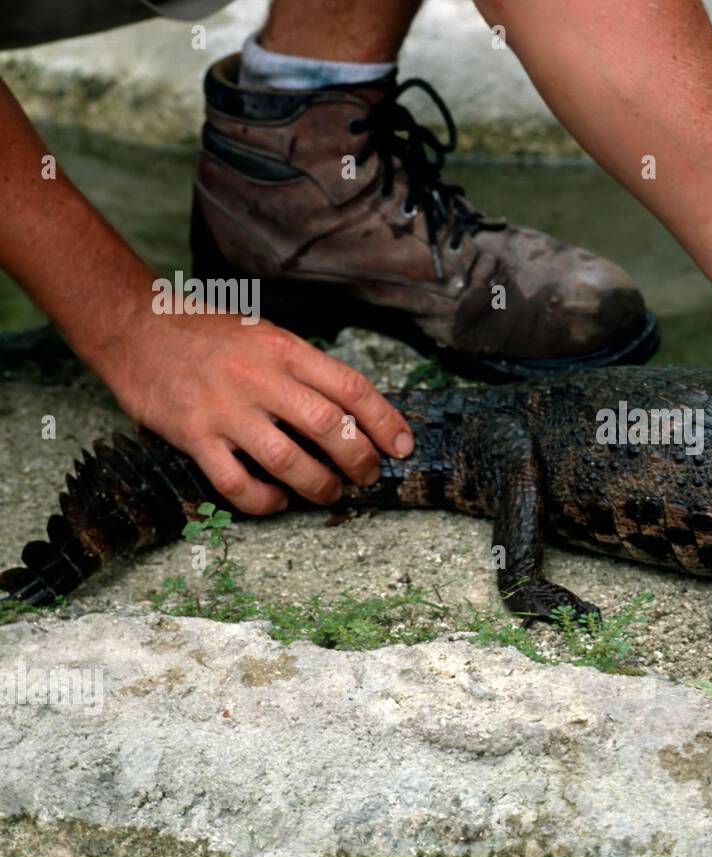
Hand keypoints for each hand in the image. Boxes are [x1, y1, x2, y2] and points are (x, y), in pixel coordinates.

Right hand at [102, 308, 413, 514]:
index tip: (403, 447)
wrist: (136, 329)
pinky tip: (277, 500)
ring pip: (287, 460)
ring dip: (318, 485)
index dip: (385, 422)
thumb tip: (355, 412)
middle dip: (359, 459)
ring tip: (329, 492)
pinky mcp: (193, 436)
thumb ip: (306, 371)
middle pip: (328, 426)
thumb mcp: (267, 336)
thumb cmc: (210, 336)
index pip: (351, 387)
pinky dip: (263, 501)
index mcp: (286, 350)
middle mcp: (260, 378)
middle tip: (368, 475)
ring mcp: (226, 409)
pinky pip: (236, 482)